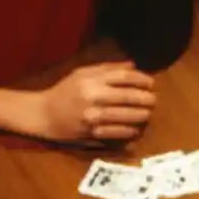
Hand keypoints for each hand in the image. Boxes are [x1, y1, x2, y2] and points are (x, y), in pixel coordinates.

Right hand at [39, 62, 155, 142]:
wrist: (44, 114)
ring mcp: (93, 116)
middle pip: (129, 96)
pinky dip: (130, 130)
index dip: (142, 79)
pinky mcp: (92, 132)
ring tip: (147, 113)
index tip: (151, 84)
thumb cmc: (65, 91)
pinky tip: (135, 128)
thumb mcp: (82, 74)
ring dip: (142, 115)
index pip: (124, 77)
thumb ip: (107, 69)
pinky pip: (118, 132)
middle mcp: (93, 97)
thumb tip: (132, 65)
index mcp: (91, 80)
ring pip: (126, 116)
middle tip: (153, 100)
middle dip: (146, 98)